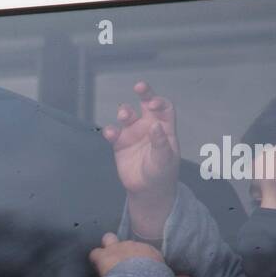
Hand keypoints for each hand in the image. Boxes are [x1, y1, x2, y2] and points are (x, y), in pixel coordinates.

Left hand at [89, 233, 192, 276]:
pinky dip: (95, 259)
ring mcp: (117, 248)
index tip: (139, 268)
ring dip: (106, 250)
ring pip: (108, 239)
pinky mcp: (102, 255)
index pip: (143, 251)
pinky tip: (95, 265)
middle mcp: (133, 245)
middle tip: (121, 261)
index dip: (139, 259)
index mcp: (149, 251)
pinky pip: (94, 253)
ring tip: (105, 260)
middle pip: (126, 242)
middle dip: (122, 250)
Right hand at [103, 81, 179, 198]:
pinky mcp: (120, 143)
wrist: (147, 190)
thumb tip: (155, 126)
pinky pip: (113, 133)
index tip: (153, 105)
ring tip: (124, 115)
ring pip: (128, 116)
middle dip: (144, 93)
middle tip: (139, 86)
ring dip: (125, 112)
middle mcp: (149, 125)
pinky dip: (110, 131)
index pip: (164, 108)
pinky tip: (110, 133)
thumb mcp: (165, 159)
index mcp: (164, 127)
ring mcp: (133, 133)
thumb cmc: (162, 173)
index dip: (159, 103)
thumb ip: (161, 143)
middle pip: (147, 103)